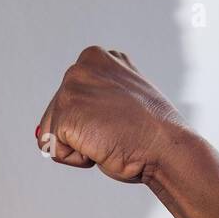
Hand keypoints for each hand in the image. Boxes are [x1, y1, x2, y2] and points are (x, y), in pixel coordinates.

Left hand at [35, 46, 192, 182]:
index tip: (121, 119)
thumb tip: (61, 121)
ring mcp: (72, 86)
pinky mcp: (66, 111)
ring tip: (109, 137)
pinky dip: (76, 159)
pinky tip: (102, 145)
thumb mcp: (122, 100)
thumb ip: (97, 97)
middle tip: (116, 131)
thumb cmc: (150, 133)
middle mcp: (81, 66)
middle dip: (81, 133)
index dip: (92, 121)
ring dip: (78, 146)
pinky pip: (52, 149)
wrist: (167, 148)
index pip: (70, 100)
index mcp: (96, 58)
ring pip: (51, 132)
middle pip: (55, 115)